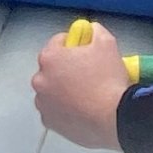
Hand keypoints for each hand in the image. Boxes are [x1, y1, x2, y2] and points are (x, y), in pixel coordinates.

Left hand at [32, 21, 130, 148]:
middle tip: (86, 73)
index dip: (73, 43)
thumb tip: (91, 29)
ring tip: (84, 94)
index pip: (57, 42)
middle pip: (51, 68)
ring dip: (62, 89)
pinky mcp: (49, 123)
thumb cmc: (108, 78)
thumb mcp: (107, 43)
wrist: (113, 117)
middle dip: (65, 68)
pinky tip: (81, 110)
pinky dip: (63, 109)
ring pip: (51, 91)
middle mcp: (39, 80)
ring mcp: (43, 103)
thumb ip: (95, 31)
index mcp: (49, 57)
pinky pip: (54, 111)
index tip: (85, 49)